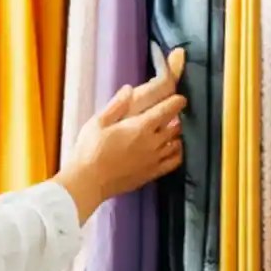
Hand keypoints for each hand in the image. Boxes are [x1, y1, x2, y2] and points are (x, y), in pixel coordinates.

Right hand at [54, 54, 186, 223]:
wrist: (90, 181)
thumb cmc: (91, 149)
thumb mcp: (98, 122)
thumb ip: (116, 105)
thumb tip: (128, 89)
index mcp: (140, 127)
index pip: (166, 110)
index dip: (176, 102)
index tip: (180, 98)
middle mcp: (153, 142)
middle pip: (175, 126)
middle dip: (176, 117)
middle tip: (170, 112)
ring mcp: (154, 160)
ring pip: (176, 144)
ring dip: (176, 134)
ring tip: (171, 129)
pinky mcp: (152, 174)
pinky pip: (174, 162)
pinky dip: (178, 153)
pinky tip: (173, 149)